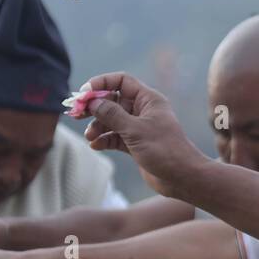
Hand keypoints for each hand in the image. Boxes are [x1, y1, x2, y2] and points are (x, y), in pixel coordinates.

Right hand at [79, 72, 205, 189]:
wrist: (182, 178)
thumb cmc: (164, 150)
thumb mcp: (135, 130)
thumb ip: (112, 115)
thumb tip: (92, 102)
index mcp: (148, 100)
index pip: (121, 81)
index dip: (101, 84)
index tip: (84, 94)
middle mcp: (143, 111)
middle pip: (113, 100)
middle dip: (94, 107)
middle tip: (76, 114)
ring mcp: (139, 127)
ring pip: (112, 120)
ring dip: (98, 126)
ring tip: (90, 136)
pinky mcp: (136, 144)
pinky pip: (115, 137)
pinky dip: (105, 140)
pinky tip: (95, 146)